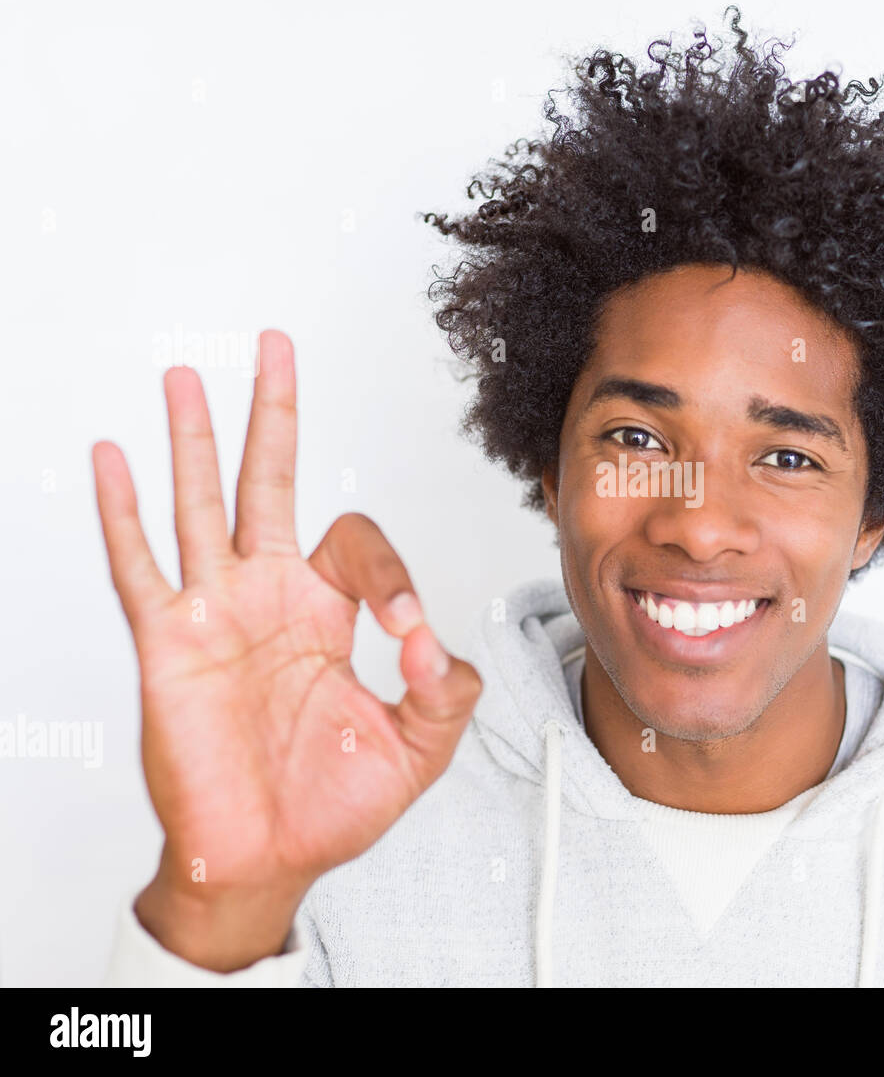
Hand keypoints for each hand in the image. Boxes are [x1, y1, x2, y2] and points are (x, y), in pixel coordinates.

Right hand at [93, 330, 480, 968]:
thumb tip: (435, 642)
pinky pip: (140, 565)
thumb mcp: (419, 746)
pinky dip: (124, 512)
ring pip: (201, 504)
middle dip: (274, 413)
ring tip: (187, 376)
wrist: (269, 858)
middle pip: (271, 481)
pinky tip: (115, 458)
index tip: (409, 639)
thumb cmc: (334, 805)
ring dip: (195, 440)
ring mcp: (216, 612)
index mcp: (328, 611)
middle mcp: (270, 596)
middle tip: (276, 346)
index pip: (361, 545)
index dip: (395, 579)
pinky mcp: (168, 642)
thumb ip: (447, 690)